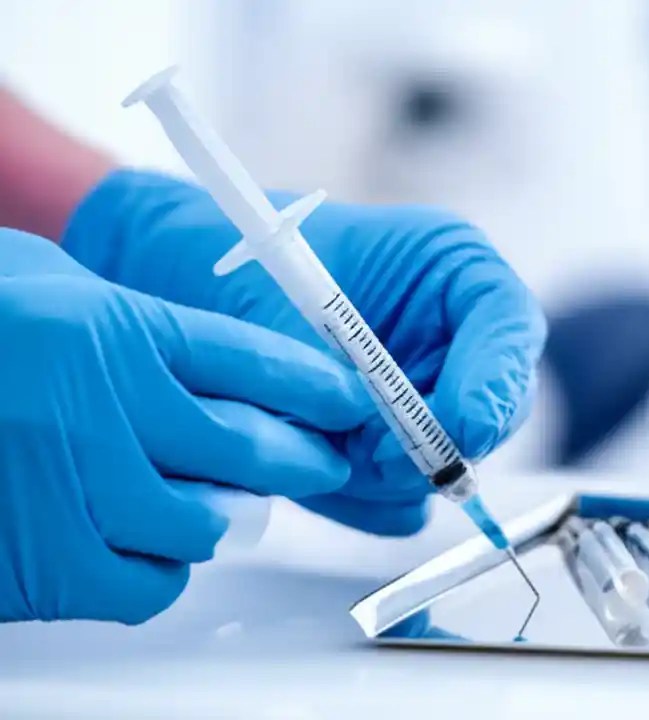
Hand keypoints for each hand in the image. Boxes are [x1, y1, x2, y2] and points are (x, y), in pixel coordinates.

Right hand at [0, 229, 368, 622]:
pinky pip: (150, 582)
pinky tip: (134, 542)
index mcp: (111, 329)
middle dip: (300, 457)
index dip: (319, 386)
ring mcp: (79, 492)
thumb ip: (118, 321)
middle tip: (315, 461)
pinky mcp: (47, 565)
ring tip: (195, 497)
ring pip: (209, 524)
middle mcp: (107, 411)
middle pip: (255, 448)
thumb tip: (201, 363)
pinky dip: (155, 567)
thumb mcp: (37, 287)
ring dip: (215, 514)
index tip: (355, 401)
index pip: (254, 362)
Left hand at [62, 170, 545, 535]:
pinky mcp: (390, 448)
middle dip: (436, 444)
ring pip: (448, 462)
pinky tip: (308, 467)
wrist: (168, 282)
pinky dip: (359, 499)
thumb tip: (372, 442)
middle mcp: (450, 333)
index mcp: (447, 269)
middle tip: (373, 458)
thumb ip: (331, 369)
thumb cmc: (228, 259)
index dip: (494, 384)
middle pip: (495, 405)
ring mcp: (424, 394)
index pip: (508, 326)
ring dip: (387, 476)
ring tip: (317, 450)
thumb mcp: (275, 296)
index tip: (460, 431)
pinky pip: (401, 498)